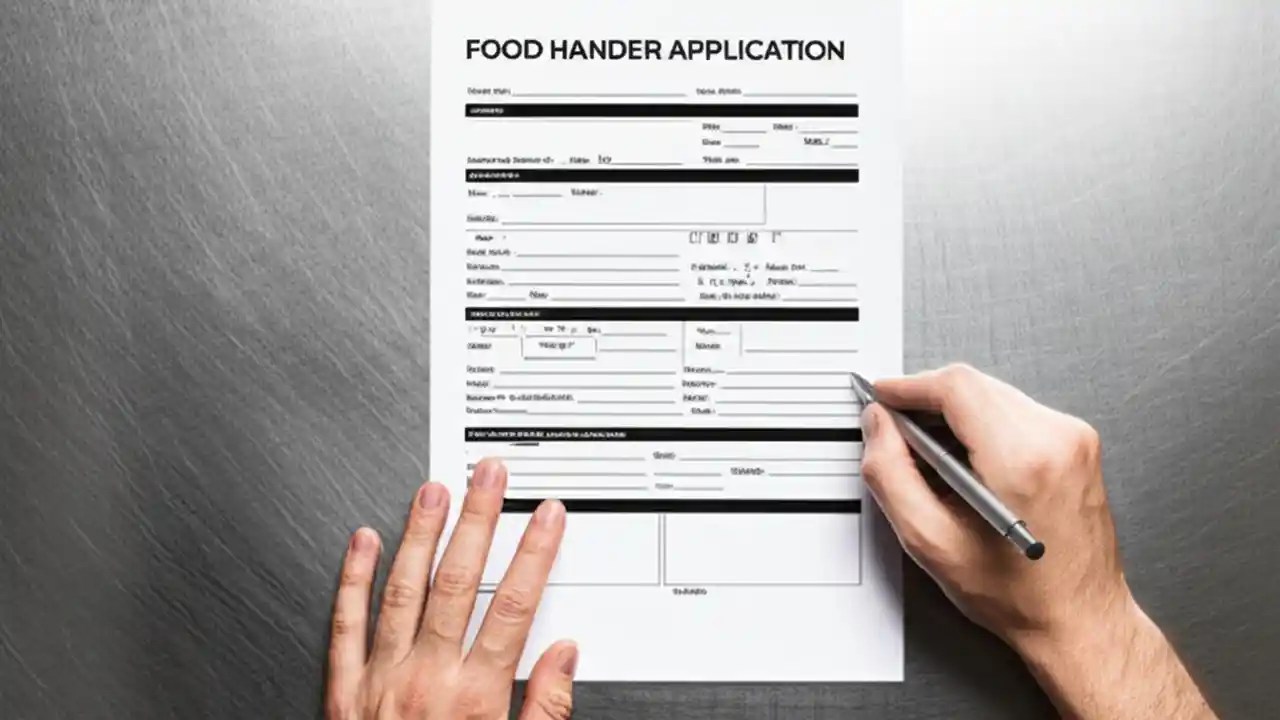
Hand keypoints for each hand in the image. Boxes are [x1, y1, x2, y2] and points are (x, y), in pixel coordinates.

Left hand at [325, 459, 575, 718]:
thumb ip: (545, 710)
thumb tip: (565, 657)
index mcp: (473, 698)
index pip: (512, 606)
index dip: (533, 554)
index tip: (547, 518)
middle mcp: (424, 680)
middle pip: (457, 582)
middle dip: (479, 521)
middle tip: (489, 477)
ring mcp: (380, 681)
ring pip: (402, 590)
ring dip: (419, 534)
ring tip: (433, 491)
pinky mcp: (344, 691)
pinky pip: (346, 625)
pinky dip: (354, 579)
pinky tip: (363, 542)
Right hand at [862, 365, 1214, 718]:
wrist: (1080, 619)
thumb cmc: (1020, 595)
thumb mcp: (932, 541)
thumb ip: (891, 474)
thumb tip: (878, 428)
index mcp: (1021, 459)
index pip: (956, 387)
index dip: (909, 387)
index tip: (884, 396)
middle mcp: (1055, 439)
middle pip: (974, 385)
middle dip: (928, 401)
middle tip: (898, 431)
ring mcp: (1074, 438)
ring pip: (994, 394)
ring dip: (955, 413)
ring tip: (933, 456)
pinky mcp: (1079, 444)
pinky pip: (1017, 411)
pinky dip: (982, 425)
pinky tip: (967, 461)